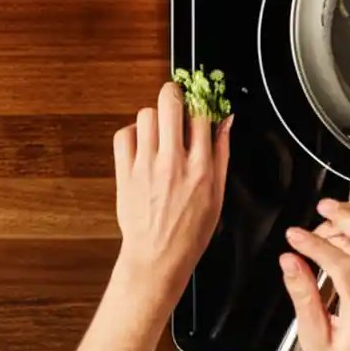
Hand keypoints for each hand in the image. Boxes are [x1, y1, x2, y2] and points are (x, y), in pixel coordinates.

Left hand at [112, 81, 231, 294]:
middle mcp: (173, 163)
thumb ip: (221, 154)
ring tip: (159, 130)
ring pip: (146, 115)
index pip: (201, 115)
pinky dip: (132, 133)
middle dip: (174, 93)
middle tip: (174, 100)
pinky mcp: (125, 172)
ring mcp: (146, 166)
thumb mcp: (217, 194)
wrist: (158, 257)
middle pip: (170, 103)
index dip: (200, 102)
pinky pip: (123, 135)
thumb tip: (226, 121)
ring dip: (154, 116)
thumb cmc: (190, 232)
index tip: (198, 102)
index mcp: (200, 168)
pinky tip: (141, 143)